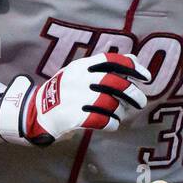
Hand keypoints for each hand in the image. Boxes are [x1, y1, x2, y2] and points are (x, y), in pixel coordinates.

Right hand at [0, 53, 151, 145]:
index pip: (112, 61)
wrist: (36, 112)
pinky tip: (112, 124)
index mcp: (81, 66)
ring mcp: (76, 98)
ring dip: (121, 110)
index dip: (132, 67)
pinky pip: (102, 120)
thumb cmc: (64, 91)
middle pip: (116, 84)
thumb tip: (134, 58)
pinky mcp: (74, 117)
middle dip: (133, 93)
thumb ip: (105, 65)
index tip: (146, 77)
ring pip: (111, 103)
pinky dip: (111, 123)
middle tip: (141, 102)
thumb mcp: (80, 72)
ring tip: (121, 114)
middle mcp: (80, 79)